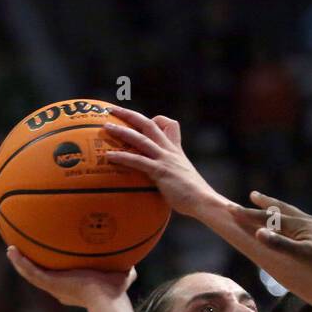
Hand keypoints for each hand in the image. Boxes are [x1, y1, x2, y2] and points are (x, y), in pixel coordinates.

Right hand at [6, 247, 135, 309]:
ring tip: (11, 250)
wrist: (107, 300)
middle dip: (33, 266)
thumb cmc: (116, 292)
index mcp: (74, 288)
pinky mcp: (50, 285)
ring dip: (20, 263)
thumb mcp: (121, 276)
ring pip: (32, 275)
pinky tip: (11, 251)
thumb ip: (125, 268)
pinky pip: (31, 272)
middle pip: (44, 277)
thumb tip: (134, 264)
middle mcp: (62, 290)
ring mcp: (54, 288)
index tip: (50, 262)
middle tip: (24, 254)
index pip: (61, 280)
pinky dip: (20, 262)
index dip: (54, 272)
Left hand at [100, 107, 218, 216]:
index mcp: (177, 151)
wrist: (205, 202)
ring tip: (106, 126)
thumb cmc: (196, 197)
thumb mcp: (185, 179)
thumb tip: (165, 185)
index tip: (142, 120)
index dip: (156, 119)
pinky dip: (122, 157)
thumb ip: (173, 176)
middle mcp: (170, 151)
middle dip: (130, 115)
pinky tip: (109, 157)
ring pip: (140, 139)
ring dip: (122, 131)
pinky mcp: (160, 171)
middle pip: (149, 124)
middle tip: (112, 109)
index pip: (169, 125)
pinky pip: (138, 161)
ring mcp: (165, 160)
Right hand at [233, 191, 311, 283]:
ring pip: (297, 216)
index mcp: (300, 226)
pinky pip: (309, 225)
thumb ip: (281, 245)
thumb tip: (258, 233)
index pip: (268, 219)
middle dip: (266, 204)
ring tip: (276, 209)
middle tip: (253, 195)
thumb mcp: (305, 256)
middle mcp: (310, 222)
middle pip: (283, 210)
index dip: (248, 215)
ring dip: (283, 212)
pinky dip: (299, 223)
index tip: (230, 208)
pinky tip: (305, 228)